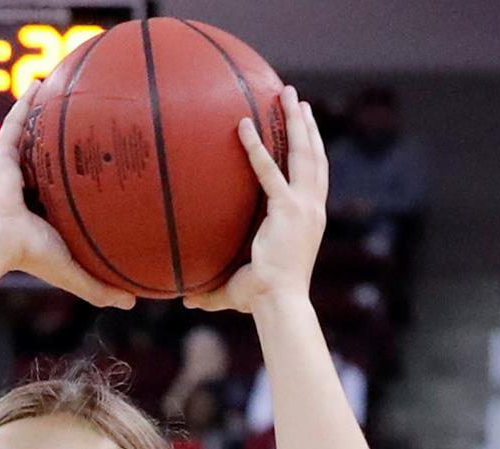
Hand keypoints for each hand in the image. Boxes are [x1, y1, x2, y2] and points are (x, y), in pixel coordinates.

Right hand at [0, 85, 134, 308]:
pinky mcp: (2, 154)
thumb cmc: (31, 256)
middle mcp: (31, 187)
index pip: (68, 192)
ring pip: (34, 136)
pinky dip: (26, 101)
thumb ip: (100, 288)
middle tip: (95, 123)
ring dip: (46, 115)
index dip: (82, 180)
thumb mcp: (73, 272)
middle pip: (52, 159)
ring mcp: (16, 169)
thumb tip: (133, 304)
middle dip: (68, 142)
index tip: (104, 167)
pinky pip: (15, 122)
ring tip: (68, 90)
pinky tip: (42, 81)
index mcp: (45, 212)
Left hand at [184, 86, 327, 314]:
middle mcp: (313, 208)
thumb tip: (184, 301)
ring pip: (304, 154)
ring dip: (296, 122)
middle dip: (307, 125)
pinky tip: (242, 126)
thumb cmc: (263, 300)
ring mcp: (304, 207)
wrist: (279, 304)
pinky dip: (256, 149)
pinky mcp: (288, 209)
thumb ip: (213, 288)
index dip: (312, 149)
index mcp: (310, 219)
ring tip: (287, 94)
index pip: (315, 176)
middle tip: (298, 99)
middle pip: (315, 156)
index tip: (306, 126)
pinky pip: (270, 173)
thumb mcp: (238, 285)